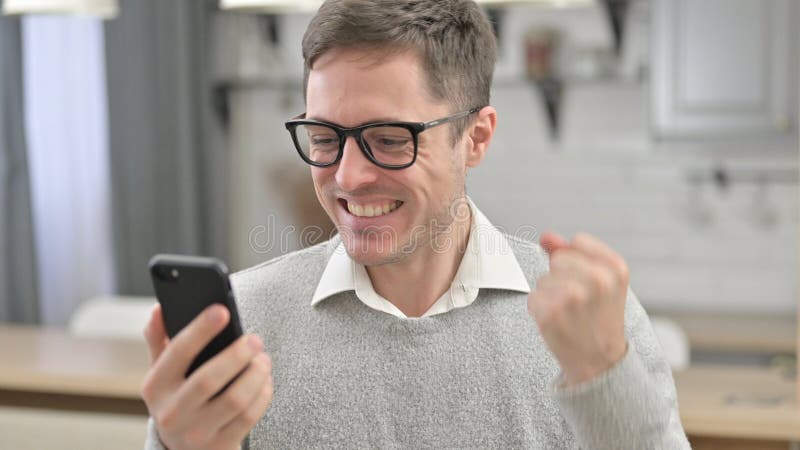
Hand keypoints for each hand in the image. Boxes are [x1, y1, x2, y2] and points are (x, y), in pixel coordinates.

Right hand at [141, 304, 273, 449]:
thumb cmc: (177, 399)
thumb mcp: (162, 373)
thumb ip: (160, 340)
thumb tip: (159, 308)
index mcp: (155, 386)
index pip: (177, 352)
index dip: (200, 330)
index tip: (222, 311)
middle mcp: (172, 411)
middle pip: (208, 379)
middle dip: (237, 355)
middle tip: (255, 339)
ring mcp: (196, 432)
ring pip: (235, 400)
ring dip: (256, 374)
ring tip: (263, 360)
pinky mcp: (220, 445)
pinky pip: (249, 416)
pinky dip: (263, 394)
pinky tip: (265, 381)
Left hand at [527, 231, 628, 386]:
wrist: (601, 362)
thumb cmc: (599, 317)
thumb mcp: (601, 280)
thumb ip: (572, 252)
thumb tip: (546, 236)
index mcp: (615, 267)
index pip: (577, 241)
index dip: (577, 262)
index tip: (588, 282)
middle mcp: (597, 280)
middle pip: (557, 260)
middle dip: (561, 278)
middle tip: (578, 302)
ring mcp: (573, 296)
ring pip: (542, 279)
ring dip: (550, 296)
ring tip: (569, 314)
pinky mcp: (551, 313)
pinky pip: (533, 298)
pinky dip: (540, 310)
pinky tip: (558, 323)